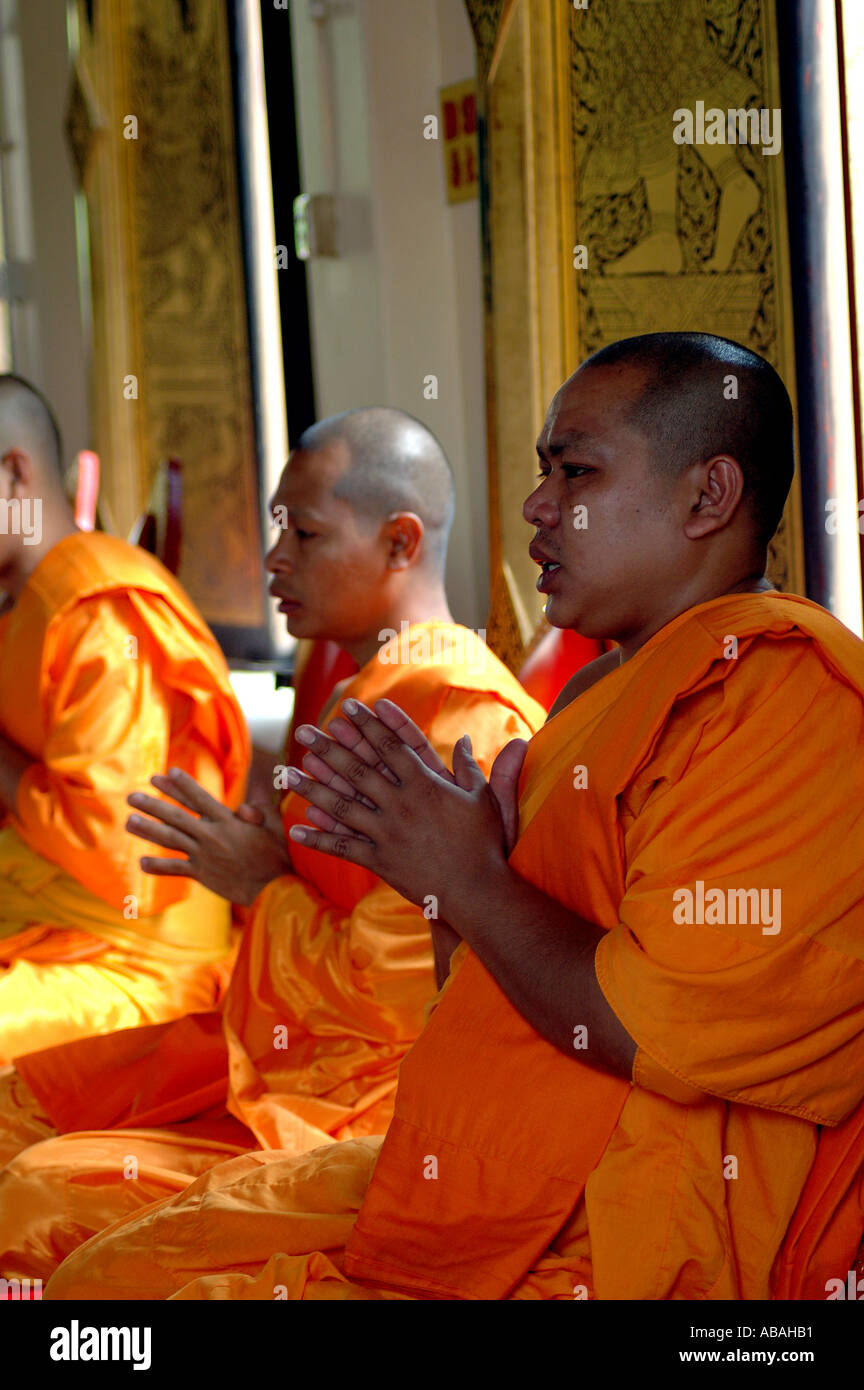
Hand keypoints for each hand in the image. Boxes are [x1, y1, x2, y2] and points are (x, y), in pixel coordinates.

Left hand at [126, 768, 293, 905]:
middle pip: (176, 816)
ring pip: (170, 839)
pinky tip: (141, 863)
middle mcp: (211, 835)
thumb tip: (243, 806)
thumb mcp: (273, 827)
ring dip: (148, 830)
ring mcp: (203, 855)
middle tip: (132, 796)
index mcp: (228, 820)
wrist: (273, 887)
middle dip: (153, 804)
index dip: (181, 785)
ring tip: (129, 821)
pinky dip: (158, 867)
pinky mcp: (201, 874)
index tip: (165, 773)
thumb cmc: (277, 855)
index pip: (199, 797)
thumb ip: (258, 811)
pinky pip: (175, 870)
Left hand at [284, 699, 510, 914]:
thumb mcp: (483, 799)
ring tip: (288, 774)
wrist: (477, 891)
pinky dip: (320, 839)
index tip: (348, 707)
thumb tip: (466, 738)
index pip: (391, 747)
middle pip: (358, 770)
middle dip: (329, 748)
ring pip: (343, 806)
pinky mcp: (381, 860)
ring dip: (313, 789)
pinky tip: (297, 829)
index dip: (369, 725)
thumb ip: (471, 767)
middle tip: (304, 731)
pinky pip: (345, 847)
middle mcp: (401, 805)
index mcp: (425, 785)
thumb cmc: (484, 843)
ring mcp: (387, 833)